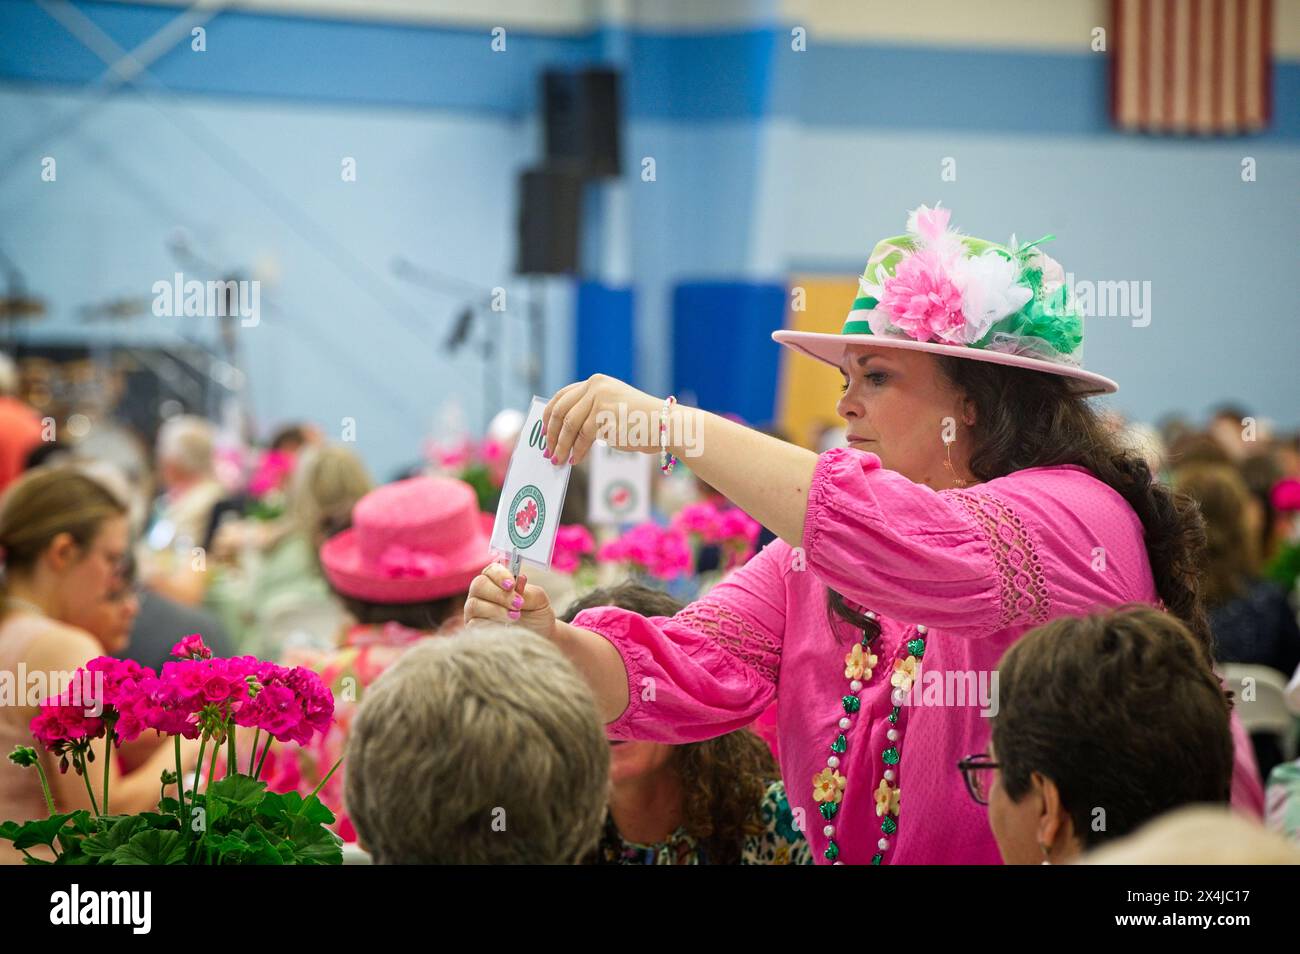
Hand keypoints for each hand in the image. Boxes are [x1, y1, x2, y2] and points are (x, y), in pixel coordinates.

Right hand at [463, 561, 555, 641]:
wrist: (539, 638)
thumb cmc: (537, 616)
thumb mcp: (540, 602)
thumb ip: (529, 591)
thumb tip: (519, 580)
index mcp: (497, 581)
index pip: (491, 570)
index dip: (499, 575)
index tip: (512, 585)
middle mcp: (482, 593)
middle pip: (478, 585)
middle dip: (499, 594)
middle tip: (518, 604)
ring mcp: (475, 611)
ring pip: (474, 605)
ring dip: (496, 610)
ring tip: (515, 617)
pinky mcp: (473, 628)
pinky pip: (474, 623)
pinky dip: (490, 624)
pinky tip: (505, 628)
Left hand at [541, 374, 663, 466]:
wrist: (665, 425)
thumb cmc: (639, 421)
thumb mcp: (611, 407)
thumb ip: (588, 411)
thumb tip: (561, 433)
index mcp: (596, 382)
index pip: (562, 396)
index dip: (549, 415)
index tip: (544, 432)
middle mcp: (596, 387)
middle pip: (561, 412)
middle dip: (552, 434)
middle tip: (548, 451)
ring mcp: (601, 401)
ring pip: (570, 427)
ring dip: (562, 447)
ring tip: (560, 460)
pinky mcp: (606, 418)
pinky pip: (584, 438)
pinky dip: (577, 451)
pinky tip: (576, 459)